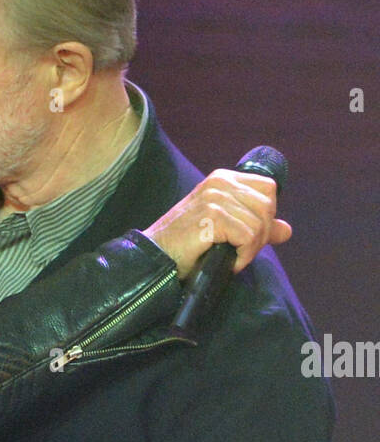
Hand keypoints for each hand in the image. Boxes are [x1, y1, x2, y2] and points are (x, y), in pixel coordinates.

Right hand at [145, 169, 290, 278]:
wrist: (155, 258)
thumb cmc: (185, 246)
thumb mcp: (224, 231)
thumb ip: (256, 227)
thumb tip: (286, 231)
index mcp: (223, 179)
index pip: (268, 189)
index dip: (266, 216)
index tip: (249, 238)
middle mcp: (220, 182)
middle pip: (268, 206)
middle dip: (261, 236)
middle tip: (241, 254)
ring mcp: (216, 198)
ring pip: (259, 224)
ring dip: (251, 249)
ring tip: (232, 259)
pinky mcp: (213, 216)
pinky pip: (248, 237)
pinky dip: (243, 256)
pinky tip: (229, 262)